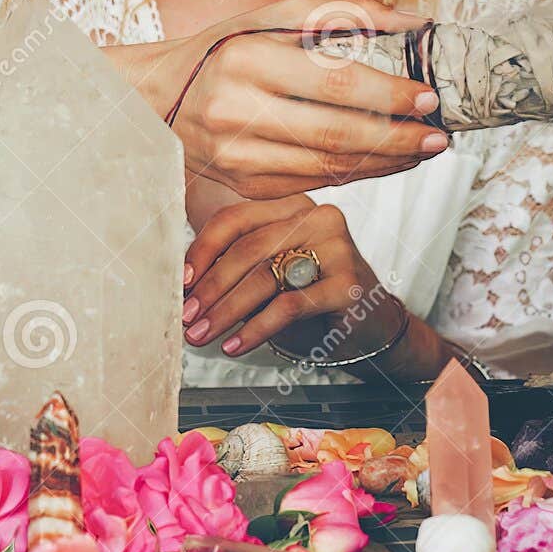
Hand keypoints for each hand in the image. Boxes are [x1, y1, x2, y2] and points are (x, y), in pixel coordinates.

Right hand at [163, 0, 447, 200]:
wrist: (160, 98)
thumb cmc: (226, 49)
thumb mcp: (273, 16)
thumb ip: (344, 12)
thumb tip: (415, 22)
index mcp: (246, 60)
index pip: (335, 83)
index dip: (389, 95)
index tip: (428, 98)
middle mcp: (237, 112)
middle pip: (338, 135)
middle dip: (398, 139)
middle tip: (439, 136)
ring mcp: (239, 157)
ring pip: (330, 169)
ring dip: (386, 164)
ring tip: (421, 150)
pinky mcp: (245, 186)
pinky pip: (314, 184)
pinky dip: (357, 175)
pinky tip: (384, 163)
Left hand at [182, 195, 404, 359]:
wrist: (371, 327)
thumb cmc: (312, 298)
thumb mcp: (272, 275)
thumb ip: (237, 268)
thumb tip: (184, 285)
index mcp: (292, 206)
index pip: (235, 219)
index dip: (202, 250)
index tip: (181, 283)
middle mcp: (317, 217)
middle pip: (246, 250)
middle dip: (210, 289)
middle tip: (186, 318)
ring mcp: (336, 247)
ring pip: (264, 278)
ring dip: (225, 311)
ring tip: (201, 335)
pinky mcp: (348, 284)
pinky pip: (288, 306)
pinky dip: (255, 329)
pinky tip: (235, 345)